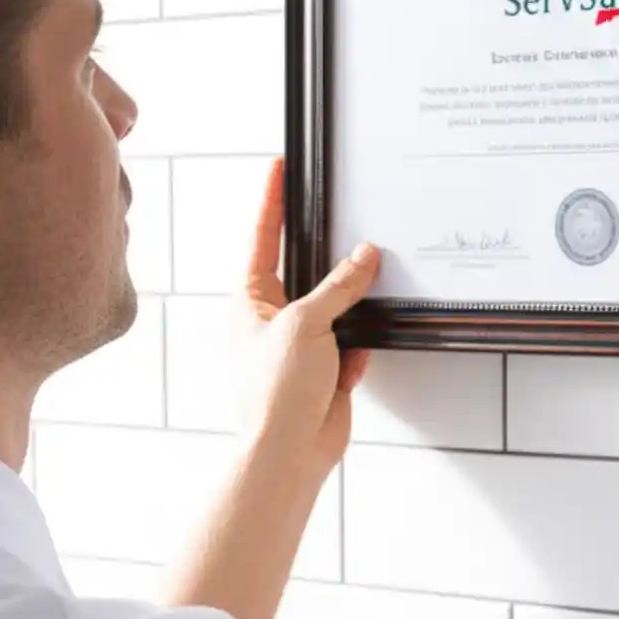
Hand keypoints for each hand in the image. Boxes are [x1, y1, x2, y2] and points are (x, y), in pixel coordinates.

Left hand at [234, 158, 381, 469]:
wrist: (289, 451)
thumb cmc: (276, 391)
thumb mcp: (307, 323)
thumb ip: (339, 285)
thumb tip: (364, 255)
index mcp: (251, 299)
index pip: (264, 236)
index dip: (272, 200)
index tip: (279, 167)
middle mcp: (272, 317)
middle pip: (306, 270)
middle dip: (329, 256)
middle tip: (343, 220)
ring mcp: (301, 343)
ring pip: (335, 306)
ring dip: (351, 306)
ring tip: (367, 291)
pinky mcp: (326, 368)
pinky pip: (352, 341)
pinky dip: (360, 345)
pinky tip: (358, 354)